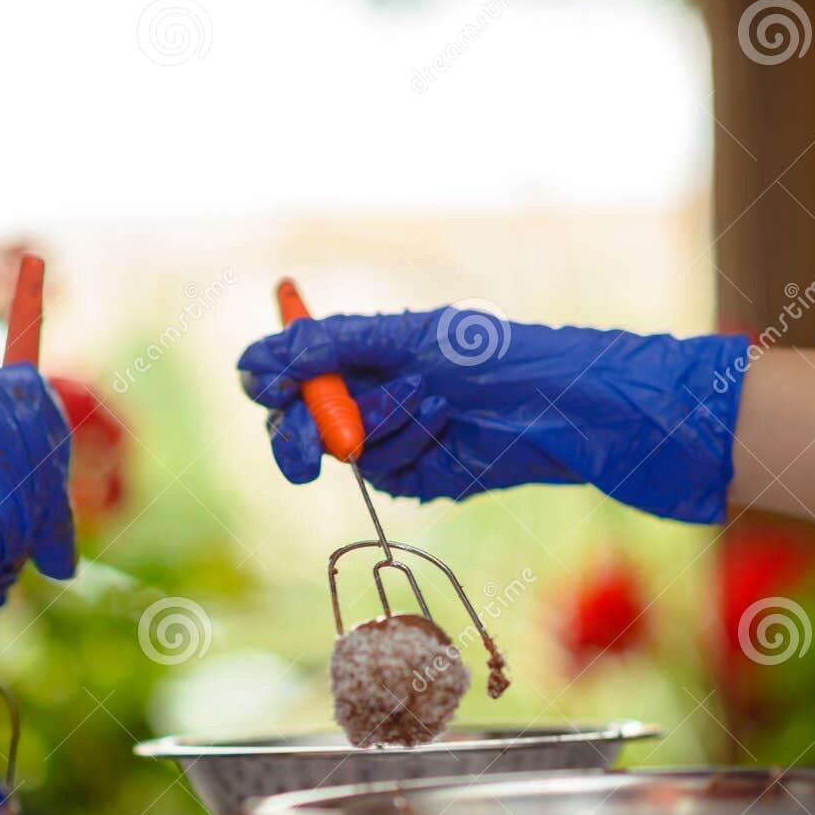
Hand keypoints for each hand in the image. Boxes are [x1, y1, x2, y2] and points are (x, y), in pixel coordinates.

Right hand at [238, 308, 749, 523]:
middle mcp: (365, 395)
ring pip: (346, 451)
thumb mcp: (407, 338)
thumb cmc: (491, 354)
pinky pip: (387, 475)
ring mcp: (389, 439)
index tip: (268, 385)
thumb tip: (255, 357)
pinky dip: (416, 451)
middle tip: (309, 448)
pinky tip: (452, 430)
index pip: (287, 370)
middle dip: (299, 435)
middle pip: (296, 425)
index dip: (270, 379)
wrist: (559, 407)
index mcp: (358, 351)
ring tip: (438, 401)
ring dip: (388, 426)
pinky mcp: (416, 477)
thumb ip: (329, 348)